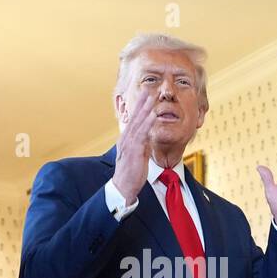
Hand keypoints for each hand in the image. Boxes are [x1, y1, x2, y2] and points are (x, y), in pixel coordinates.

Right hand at [113, 88, 158, 203]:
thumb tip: (147, 140)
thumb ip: (141, 146)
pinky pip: (142, 134)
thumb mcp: (136, 156)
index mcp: (126, 140)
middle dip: (142, 102)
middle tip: (148, 89)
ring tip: (152, 97)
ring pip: (138, 122)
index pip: (133, 120)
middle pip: (135, 117)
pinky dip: (148, 123)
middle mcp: (126, 139)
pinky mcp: (134, 150)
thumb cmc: (130, 175)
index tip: (145, 96)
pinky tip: (154, 114)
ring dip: (146, 108)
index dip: (139, 107)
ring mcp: (129, 144)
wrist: (123, 188)